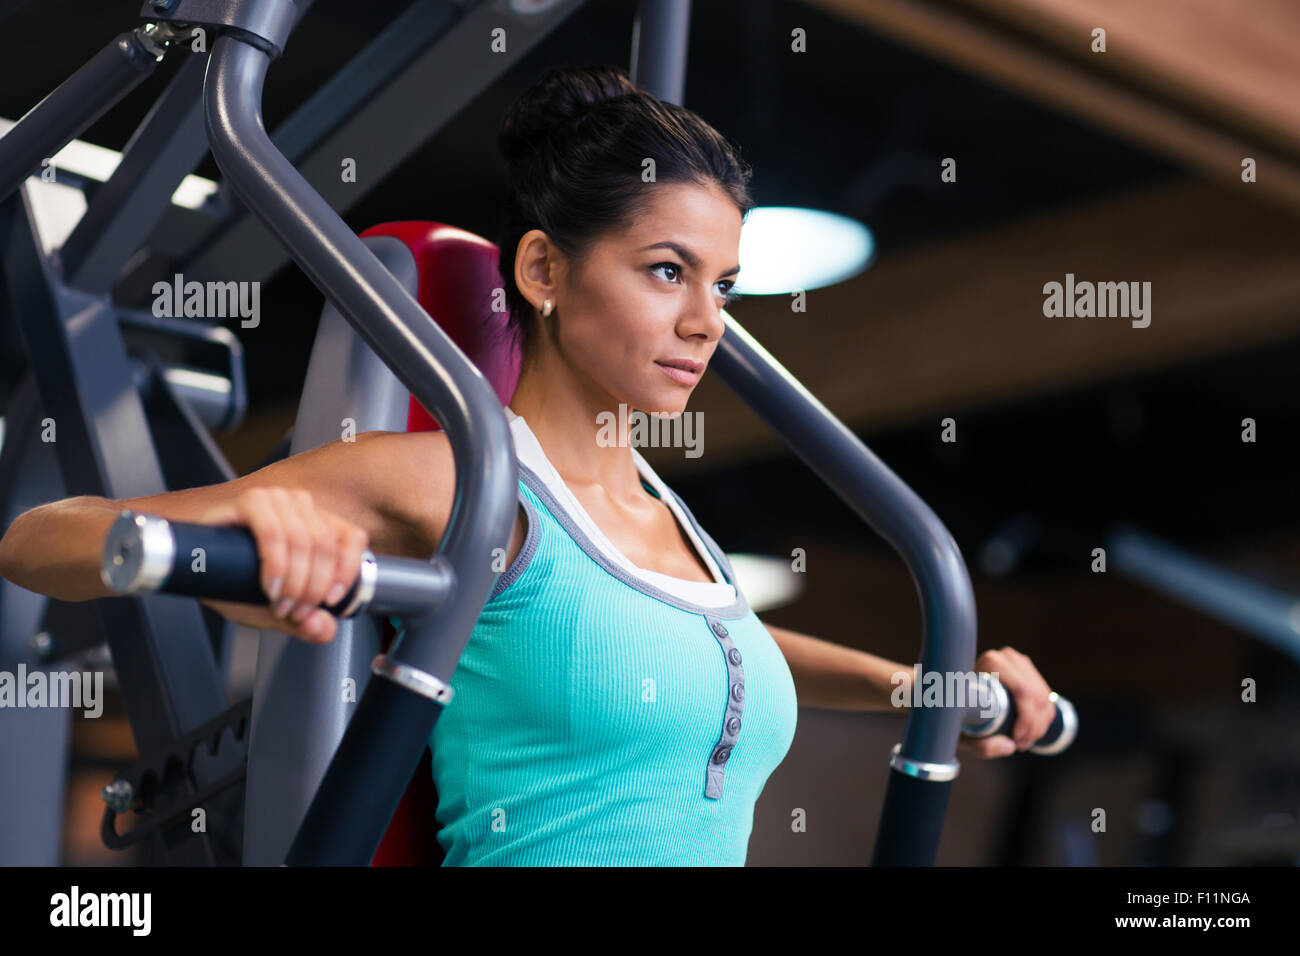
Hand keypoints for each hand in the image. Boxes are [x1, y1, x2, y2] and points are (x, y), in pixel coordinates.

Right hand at [195, 486, 368, 643]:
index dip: (347, 573)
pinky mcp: (252, 500)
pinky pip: (275, 533)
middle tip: (293, 612)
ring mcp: (277, 500)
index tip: (332, 603)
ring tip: (278, 604)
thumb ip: (303, 622)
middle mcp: (300, 506)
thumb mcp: (272, 608)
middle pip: (326, 547)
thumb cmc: (229, 576)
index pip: (352, 538)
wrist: (184, 560)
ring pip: (304, 542)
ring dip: (294, 582)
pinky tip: (269, 586)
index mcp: (316, 523)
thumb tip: (323, 629)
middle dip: (312, 589)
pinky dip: (276, 565)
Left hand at [957, 646, 1054, 758]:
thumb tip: (1010, 746)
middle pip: (1036, 696)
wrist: (951, 697)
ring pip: (1043, 698)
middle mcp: (1006, 657)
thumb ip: (981, 745)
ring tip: (1022, 741)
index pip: (1023, 691)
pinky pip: (1046, 697)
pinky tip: (1030, 732)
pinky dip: (1043, 718)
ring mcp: (1018, 662)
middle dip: (1034, 725)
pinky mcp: (1027, 670)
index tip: (1016, 740)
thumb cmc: (955, 714)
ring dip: (1040, 725)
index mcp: (990, 663)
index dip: (1027, 719)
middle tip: (1020, 744)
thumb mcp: (961, 734)